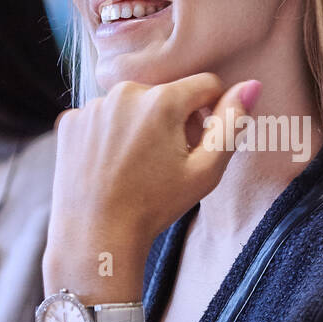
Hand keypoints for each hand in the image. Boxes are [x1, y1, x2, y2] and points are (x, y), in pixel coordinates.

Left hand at [43, 74, 260, 304]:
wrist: (96, 237)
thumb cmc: (155, 207)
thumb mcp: (205, 171)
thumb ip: (231, 124)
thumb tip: (252, 85)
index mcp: (162, 100)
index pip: (205, 85)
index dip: (210, 111)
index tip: (199, 142)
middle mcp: (125, 92)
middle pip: (166, 95)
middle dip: (174, 120)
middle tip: (166, 163)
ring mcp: (93, 106)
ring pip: (132, 106)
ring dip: (140, 126)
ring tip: (135, 168)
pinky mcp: (70, 122)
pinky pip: (101, 118)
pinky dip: (108, 135)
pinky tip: (109, 166)